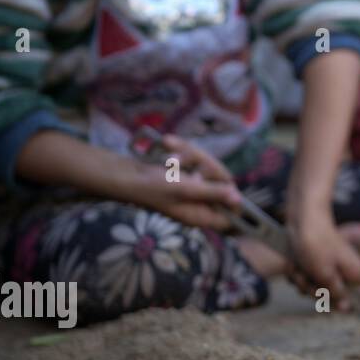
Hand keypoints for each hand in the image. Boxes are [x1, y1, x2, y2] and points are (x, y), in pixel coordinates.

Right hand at [127, 133, 242, 229]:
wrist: (122, 174)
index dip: (235, 200)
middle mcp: (198, 203)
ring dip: (188, 154)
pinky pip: (192, 159)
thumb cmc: (151, 186)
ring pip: (206, 165)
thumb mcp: (185, 189)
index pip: (229, 215)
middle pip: (221, 181)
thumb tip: (238, 199)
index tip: (230, 183)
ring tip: (168, 153)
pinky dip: (180, 150)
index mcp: (200, 215)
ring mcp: (191, 187)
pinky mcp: (183, 174)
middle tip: (183, 159)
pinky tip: (167, 143)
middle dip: (204, 164)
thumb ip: (213, 193)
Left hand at [285, 207, 359, 311]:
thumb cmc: (316, 244)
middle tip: (306, 276)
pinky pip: (305, 277)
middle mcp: (344, 271)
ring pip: (314, 287)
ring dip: (302, 279)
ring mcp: (329, 267)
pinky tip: (295, 262)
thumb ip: (336, 294)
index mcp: (355, 274)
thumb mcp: (326, 275)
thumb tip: (347, 308)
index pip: (351, 299)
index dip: (336, 302)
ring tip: (300, 266)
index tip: (322, 295)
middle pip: (329, 296)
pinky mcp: (315, 263)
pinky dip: (297, 272)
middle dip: (312, 289)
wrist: (302, 218)